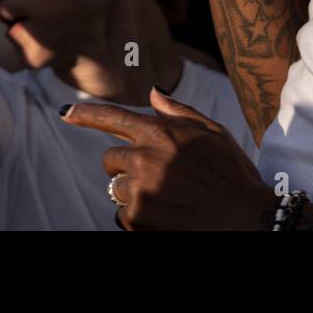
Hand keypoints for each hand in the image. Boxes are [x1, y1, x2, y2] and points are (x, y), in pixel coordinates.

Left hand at [62, 88, 276, 229]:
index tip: (66, 113)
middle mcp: (145, 156)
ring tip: (170, 200)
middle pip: (111, 159)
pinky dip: (138, 218)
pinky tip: (167, 216)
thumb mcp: (212, 133)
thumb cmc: (232, 175)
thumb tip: (153, 92)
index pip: (113, 117)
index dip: (86, 114)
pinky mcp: (137, 216)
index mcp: (161, 132)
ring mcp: (139, 187)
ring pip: (117, 189)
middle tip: (159, 179)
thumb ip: (178, 112)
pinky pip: (122, 215)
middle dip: (126, 167)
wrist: (246, 219)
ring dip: (135, 194)